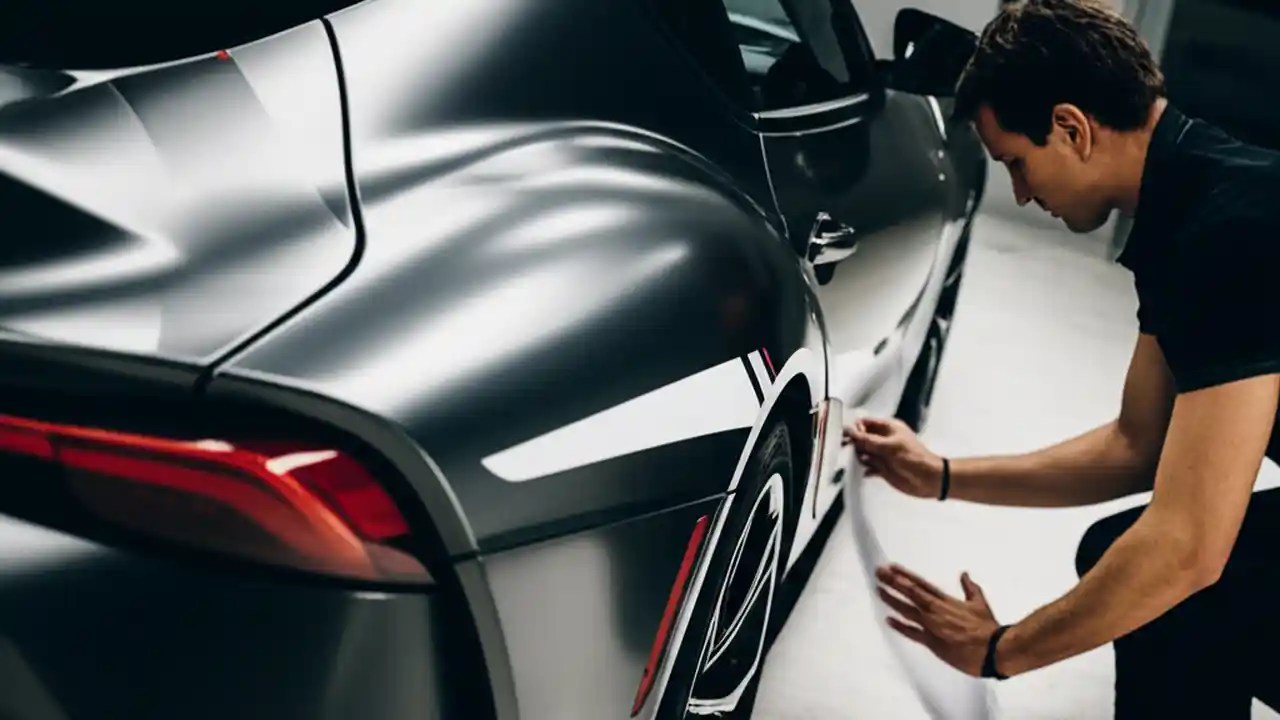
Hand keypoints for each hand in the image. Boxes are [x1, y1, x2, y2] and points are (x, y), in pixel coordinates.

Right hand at [843, 416, 944, 498]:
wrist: (928, 479)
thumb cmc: (912, 458)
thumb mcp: (889, 446)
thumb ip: (868, 440)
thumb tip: (849, 432)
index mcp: (888, 428)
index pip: (865, 423)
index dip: (855, 428)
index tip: (846, 437)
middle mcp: (883, 440)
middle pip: (862, 438)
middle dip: (853, 443)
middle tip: (846, 449)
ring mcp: (882, 454)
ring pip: (863, 453)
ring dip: (858, 457)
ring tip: (858, 462)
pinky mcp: (882, 469)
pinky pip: (868, 467)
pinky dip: (864, 469)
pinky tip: (866, 472)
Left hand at [876, 563, 1002, 677]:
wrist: (993, 649)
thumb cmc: (987, 627)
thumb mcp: (979, 603)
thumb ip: (970, 588)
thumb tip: (964, 574)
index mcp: (946, 600)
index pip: (921, 584)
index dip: (905, 575)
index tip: (891, 567)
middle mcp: (935, 610)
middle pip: (910, 593)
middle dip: (893, 582)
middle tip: (878, 572)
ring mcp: (931, 626)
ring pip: (907, 610)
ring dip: (892, 599)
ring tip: (878, 590)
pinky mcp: (932, 642)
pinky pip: (912, 633)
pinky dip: (900, 626)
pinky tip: (888, 619)